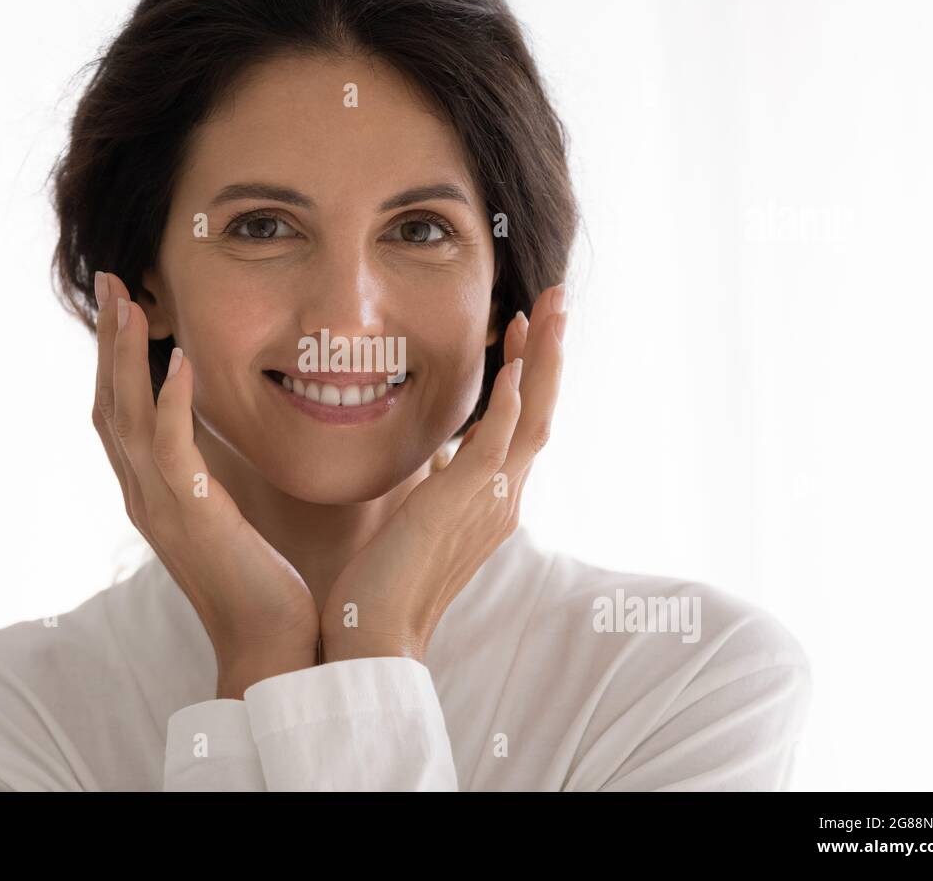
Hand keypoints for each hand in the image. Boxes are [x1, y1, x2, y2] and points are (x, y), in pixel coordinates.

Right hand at [91, 271, 319, 697]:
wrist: (268, 642)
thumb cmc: (259, 581)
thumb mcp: (227, 515)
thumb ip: (210, 474)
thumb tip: (216, 438)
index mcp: (151, 493)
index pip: (118, 414)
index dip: (115, 358)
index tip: (122, 304)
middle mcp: (143, 496)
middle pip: (109, 404)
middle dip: (108, 341)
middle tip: (111, 283)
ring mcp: (160, 507)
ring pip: (127, 417)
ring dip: (126, 355)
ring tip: (129, 302)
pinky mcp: (192, 516)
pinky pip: (172, 450)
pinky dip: (171, 403)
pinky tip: (180, 361)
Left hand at [319, 282, 566, 662]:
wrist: (374, 632)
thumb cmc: (388, 577)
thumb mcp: (421, 513)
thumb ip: (440, 480)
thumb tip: (441, 451)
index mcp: (493, 498)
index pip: (522, 421)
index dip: (529, 370)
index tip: (522, 325)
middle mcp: (503, 497)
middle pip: (543, 411)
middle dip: (551, 351)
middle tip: (558, 299)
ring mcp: (489, 501)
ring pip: (533, 419)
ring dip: (542, 361)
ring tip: (549, 311)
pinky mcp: (463, 505)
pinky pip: (496, 448)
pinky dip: (511, 406)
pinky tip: (515, 368)